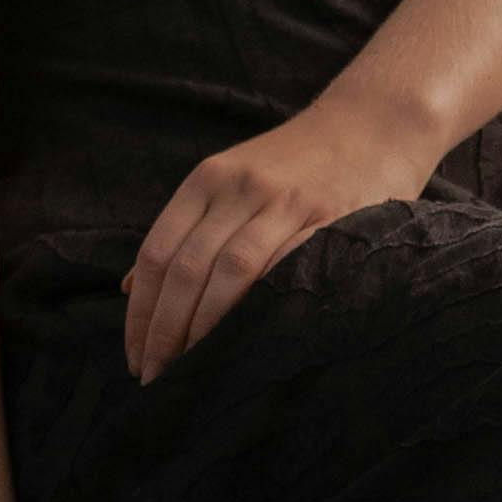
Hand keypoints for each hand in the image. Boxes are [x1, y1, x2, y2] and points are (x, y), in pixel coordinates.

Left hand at [123, 88, 432, 382]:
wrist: (372, 121)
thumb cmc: (294, 165)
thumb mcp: (228, 180)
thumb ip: (183, 230)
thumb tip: (129, 288)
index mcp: (206, 180)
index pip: (156, 254)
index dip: (140, 313)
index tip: (134, 358)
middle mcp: (239, 187)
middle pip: (187, 269)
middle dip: (165, 331)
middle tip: (157, 380)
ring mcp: (285, 202)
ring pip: (230, 273)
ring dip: (205, 330)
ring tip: (194, 373)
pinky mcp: (330, 219)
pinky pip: (287, 269)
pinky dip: (263, 310)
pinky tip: (250, 345)